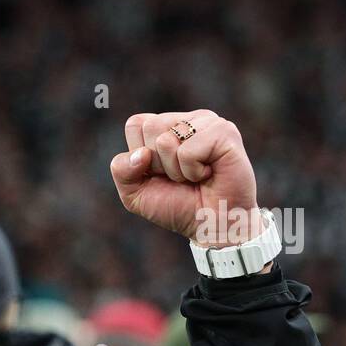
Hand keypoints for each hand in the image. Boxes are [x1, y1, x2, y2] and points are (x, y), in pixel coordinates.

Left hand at [110, 110, 262, 244]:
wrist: (211, 225)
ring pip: (166, 139)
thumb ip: (121, 169)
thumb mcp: (135, 193)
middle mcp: (187, 120)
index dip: (139, 156)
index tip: (159, 172)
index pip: (135, 124)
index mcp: (166, 126)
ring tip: (195, 176)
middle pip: (150, 127)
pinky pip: (187, 151)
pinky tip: (208, 174)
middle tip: (179, 177)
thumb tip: (140, 153)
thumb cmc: (177, 206)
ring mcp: (208, 122)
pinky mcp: (224, 132)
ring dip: (176, 169)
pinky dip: (193, 171)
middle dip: (158, 163)